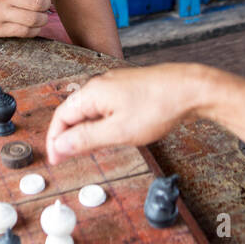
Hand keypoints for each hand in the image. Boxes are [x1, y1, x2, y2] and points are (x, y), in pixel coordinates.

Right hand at [46, 64, 193, 163]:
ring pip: (89, 109)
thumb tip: (60, 145)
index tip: (55, 159)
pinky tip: (107, 134)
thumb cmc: (158, 107)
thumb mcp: (118, 131)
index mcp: (92, 92)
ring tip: (85, 150)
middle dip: (67, 136)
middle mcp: (100, 84)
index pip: (61, 117)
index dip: (55, 140)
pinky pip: (104, 106)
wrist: (189, 89)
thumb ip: (86, 139)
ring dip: (83, 130)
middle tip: (67, 158)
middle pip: (73, 112)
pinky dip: (99, 122)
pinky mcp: (127, 88)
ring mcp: (114, 84)